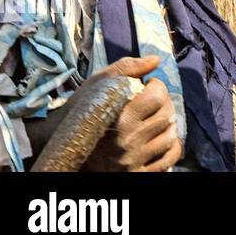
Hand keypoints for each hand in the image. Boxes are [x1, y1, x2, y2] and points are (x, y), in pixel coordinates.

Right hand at [82, 56, 182, 171]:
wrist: (64, 146)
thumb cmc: (82, 111)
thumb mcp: (99, 83)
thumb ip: (128, 68)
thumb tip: (156, 60)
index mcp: (119, 118)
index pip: (158, 96)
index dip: (156, 86)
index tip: (148, 87)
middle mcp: (127, 142)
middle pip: (167, 115)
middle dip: (164, 104)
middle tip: (153, 104)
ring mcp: (133, 161)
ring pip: (170, 136)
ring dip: (166, 126)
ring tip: (153, 121)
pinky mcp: (137, 174)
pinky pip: (170, 158)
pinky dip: (171, 147)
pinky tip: (158, 139)